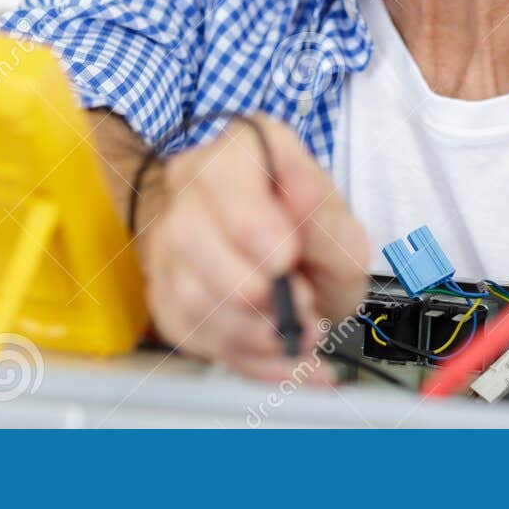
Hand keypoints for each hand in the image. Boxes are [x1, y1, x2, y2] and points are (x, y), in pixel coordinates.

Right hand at [136, 113, 367, 381]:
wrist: (298, 274)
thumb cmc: (317, 241)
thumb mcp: (344, 228)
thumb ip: (325, 216)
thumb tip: (301, 196)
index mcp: (240, 150)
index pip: (222, 174)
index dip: (251, 223)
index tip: (286, 260)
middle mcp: (193, 188)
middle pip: (190, 236)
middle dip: (255, 290)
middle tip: (303, 306)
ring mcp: (170, 244)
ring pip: (189, 295)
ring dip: (255, 332)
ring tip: (299, 333)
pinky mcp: (164, 296)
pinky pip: (192, 336)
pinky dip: (246, 358)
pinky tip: (281, 354)